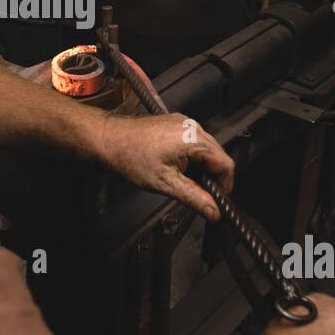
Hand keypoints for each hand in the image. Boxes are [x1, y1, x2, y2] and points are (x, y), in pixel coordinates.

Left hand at [95, 112, 233, 221]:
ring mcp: (184, 123)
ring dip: (202, 168)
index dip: (225, 185)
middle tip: (201, 195)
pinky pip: (194, 142)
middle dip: (213, 177)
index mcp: (193, 138)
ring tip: (185, 181)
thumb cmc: (130, 156)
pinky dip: (192, 158)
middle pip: (219, 156)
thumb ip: (194, 198)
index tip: (217, 200)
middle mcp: (192, 126)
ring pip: (207, 150)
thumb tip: (213, 211)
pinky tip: (178, 168)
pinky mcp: (176, 124)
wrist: (108, 139)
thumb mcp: (165, 183)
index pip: (226, 164)